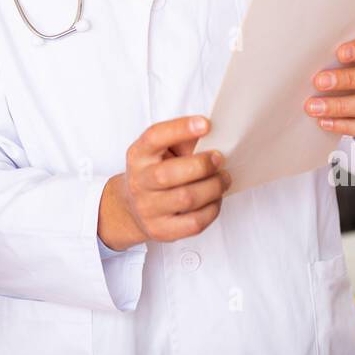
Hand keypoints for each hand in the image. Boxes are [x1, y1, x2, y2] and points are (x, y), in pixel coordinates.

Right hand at [98, 115, 230, 249]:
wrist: (131, 208)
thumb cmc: (154, 172)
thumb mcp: (161, 151)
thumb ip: (183, 140)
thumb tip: (214, 135)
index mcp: (139, 155)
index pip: (154, 137)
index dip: (180, 129)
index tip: (205, 124)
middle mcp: (139, 181)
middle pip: (169, 174)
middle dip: (202, 165)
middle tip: (219, 159)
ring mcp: (148, 209)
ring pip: (186, 199)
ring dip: (213, 187)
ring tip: (223, 179)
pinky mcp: (161, 230)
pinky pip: (194, 223)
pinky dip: (212, 209)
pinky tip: (215, 199)